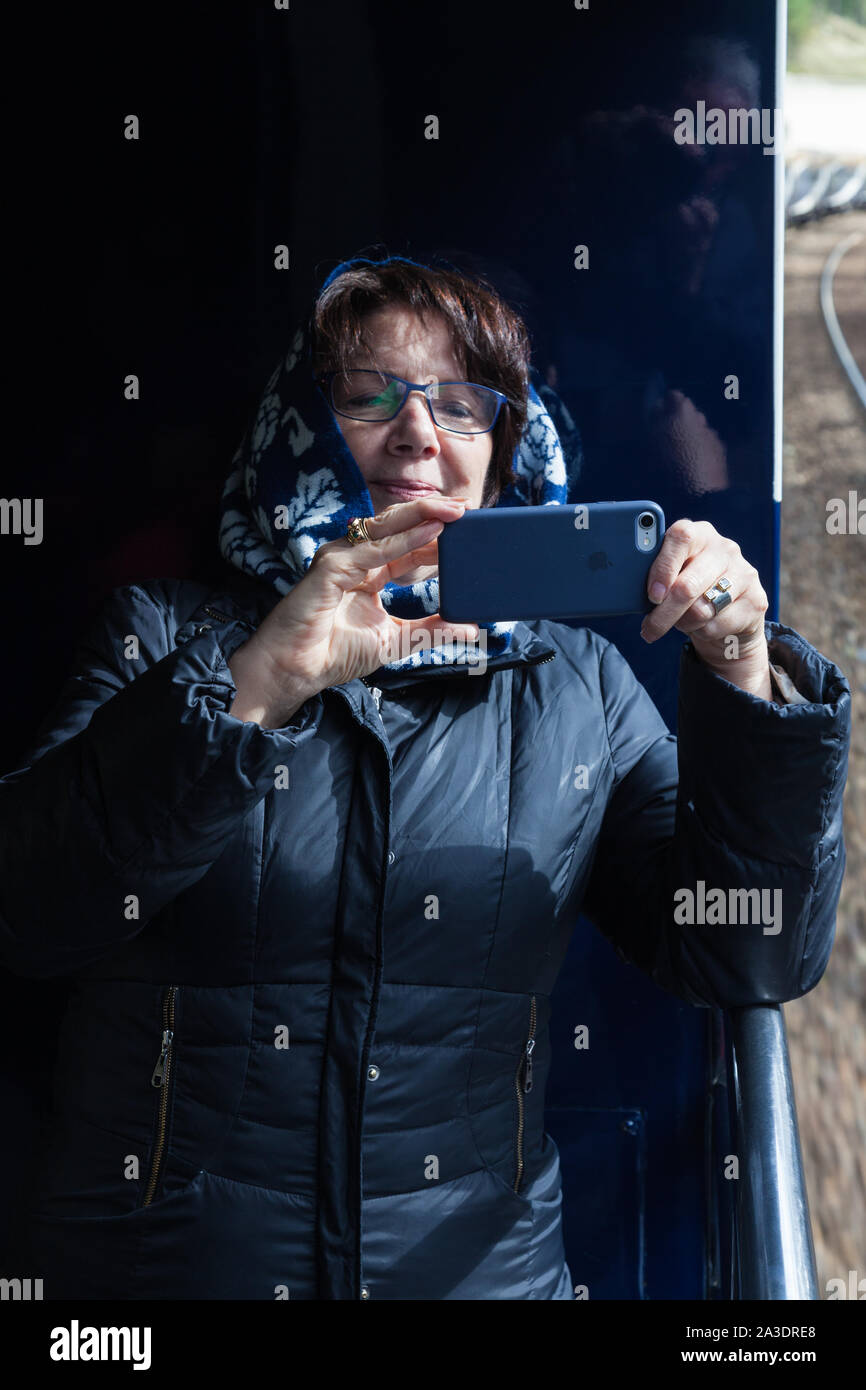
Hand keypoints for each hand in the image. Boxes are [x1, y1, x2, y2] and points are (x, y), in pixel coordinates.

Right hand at [229, 494, 478, 724]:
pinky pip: (372, 551)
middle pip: (397, 527)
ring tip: (454, 511)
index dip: (435, 535)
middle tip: (466, 507)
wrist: (293, 671)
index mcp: (367, 573)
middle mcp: (354, 559)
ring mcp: (340, 559)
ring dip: (421, 516)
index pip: (406, 546)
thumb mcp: (396, 642)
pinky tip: (430, 532)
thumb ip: (432, 631)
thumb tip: (470, 628)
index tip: (466, 529)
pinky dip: (403, 540)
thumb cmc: (333, 654)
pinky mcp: (330, 567)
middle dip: (432, 514)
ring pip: (385, 528)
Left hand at [640, 519, 771, 698]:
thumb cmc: (687, 588)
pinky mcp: (756, 599)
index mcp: (699, 533)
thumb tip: (625, 585)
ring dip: (682, 624)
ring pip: (701, 609)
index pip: (681, 537)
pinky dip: (701, 632)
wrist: (729, 613)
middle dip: (663, 614)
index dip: (663, 567)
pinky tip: (701, 627)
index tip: (652, 595)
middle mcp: (725, 548)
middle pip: (688, 585)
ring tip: (678, 623)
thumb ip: (656, 574)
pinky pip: (716, 625)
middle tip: (649, 629)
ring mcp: (744, 572)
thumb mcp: (672, 575)